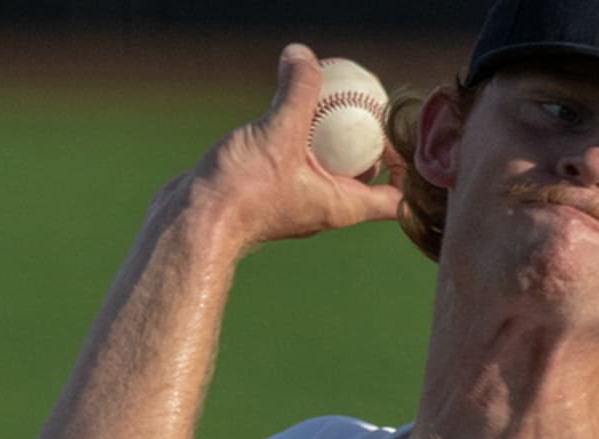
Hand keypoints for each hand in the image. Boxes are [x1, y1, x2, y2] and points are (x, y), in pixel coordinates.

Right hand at [166, 43, 403, 250]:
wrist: (191, 223)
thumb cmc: (242, 192)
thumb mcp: (279, 131)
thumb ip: (297, 91)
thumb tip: (303, 55)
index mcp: (341, 205)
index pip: (394, 199)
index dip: (407, 173)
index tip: (400, 140)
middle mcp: (323, 208)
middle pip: (362, 178)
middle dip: (366, 144)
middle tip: (363, 107)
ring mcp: (295, 203)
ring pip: (323, 168)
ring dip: (327, 139)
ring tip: (322, 102)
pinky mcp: (267, 194)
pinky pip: (292, 164)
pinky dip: (294, 141)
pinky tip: (279, 114)